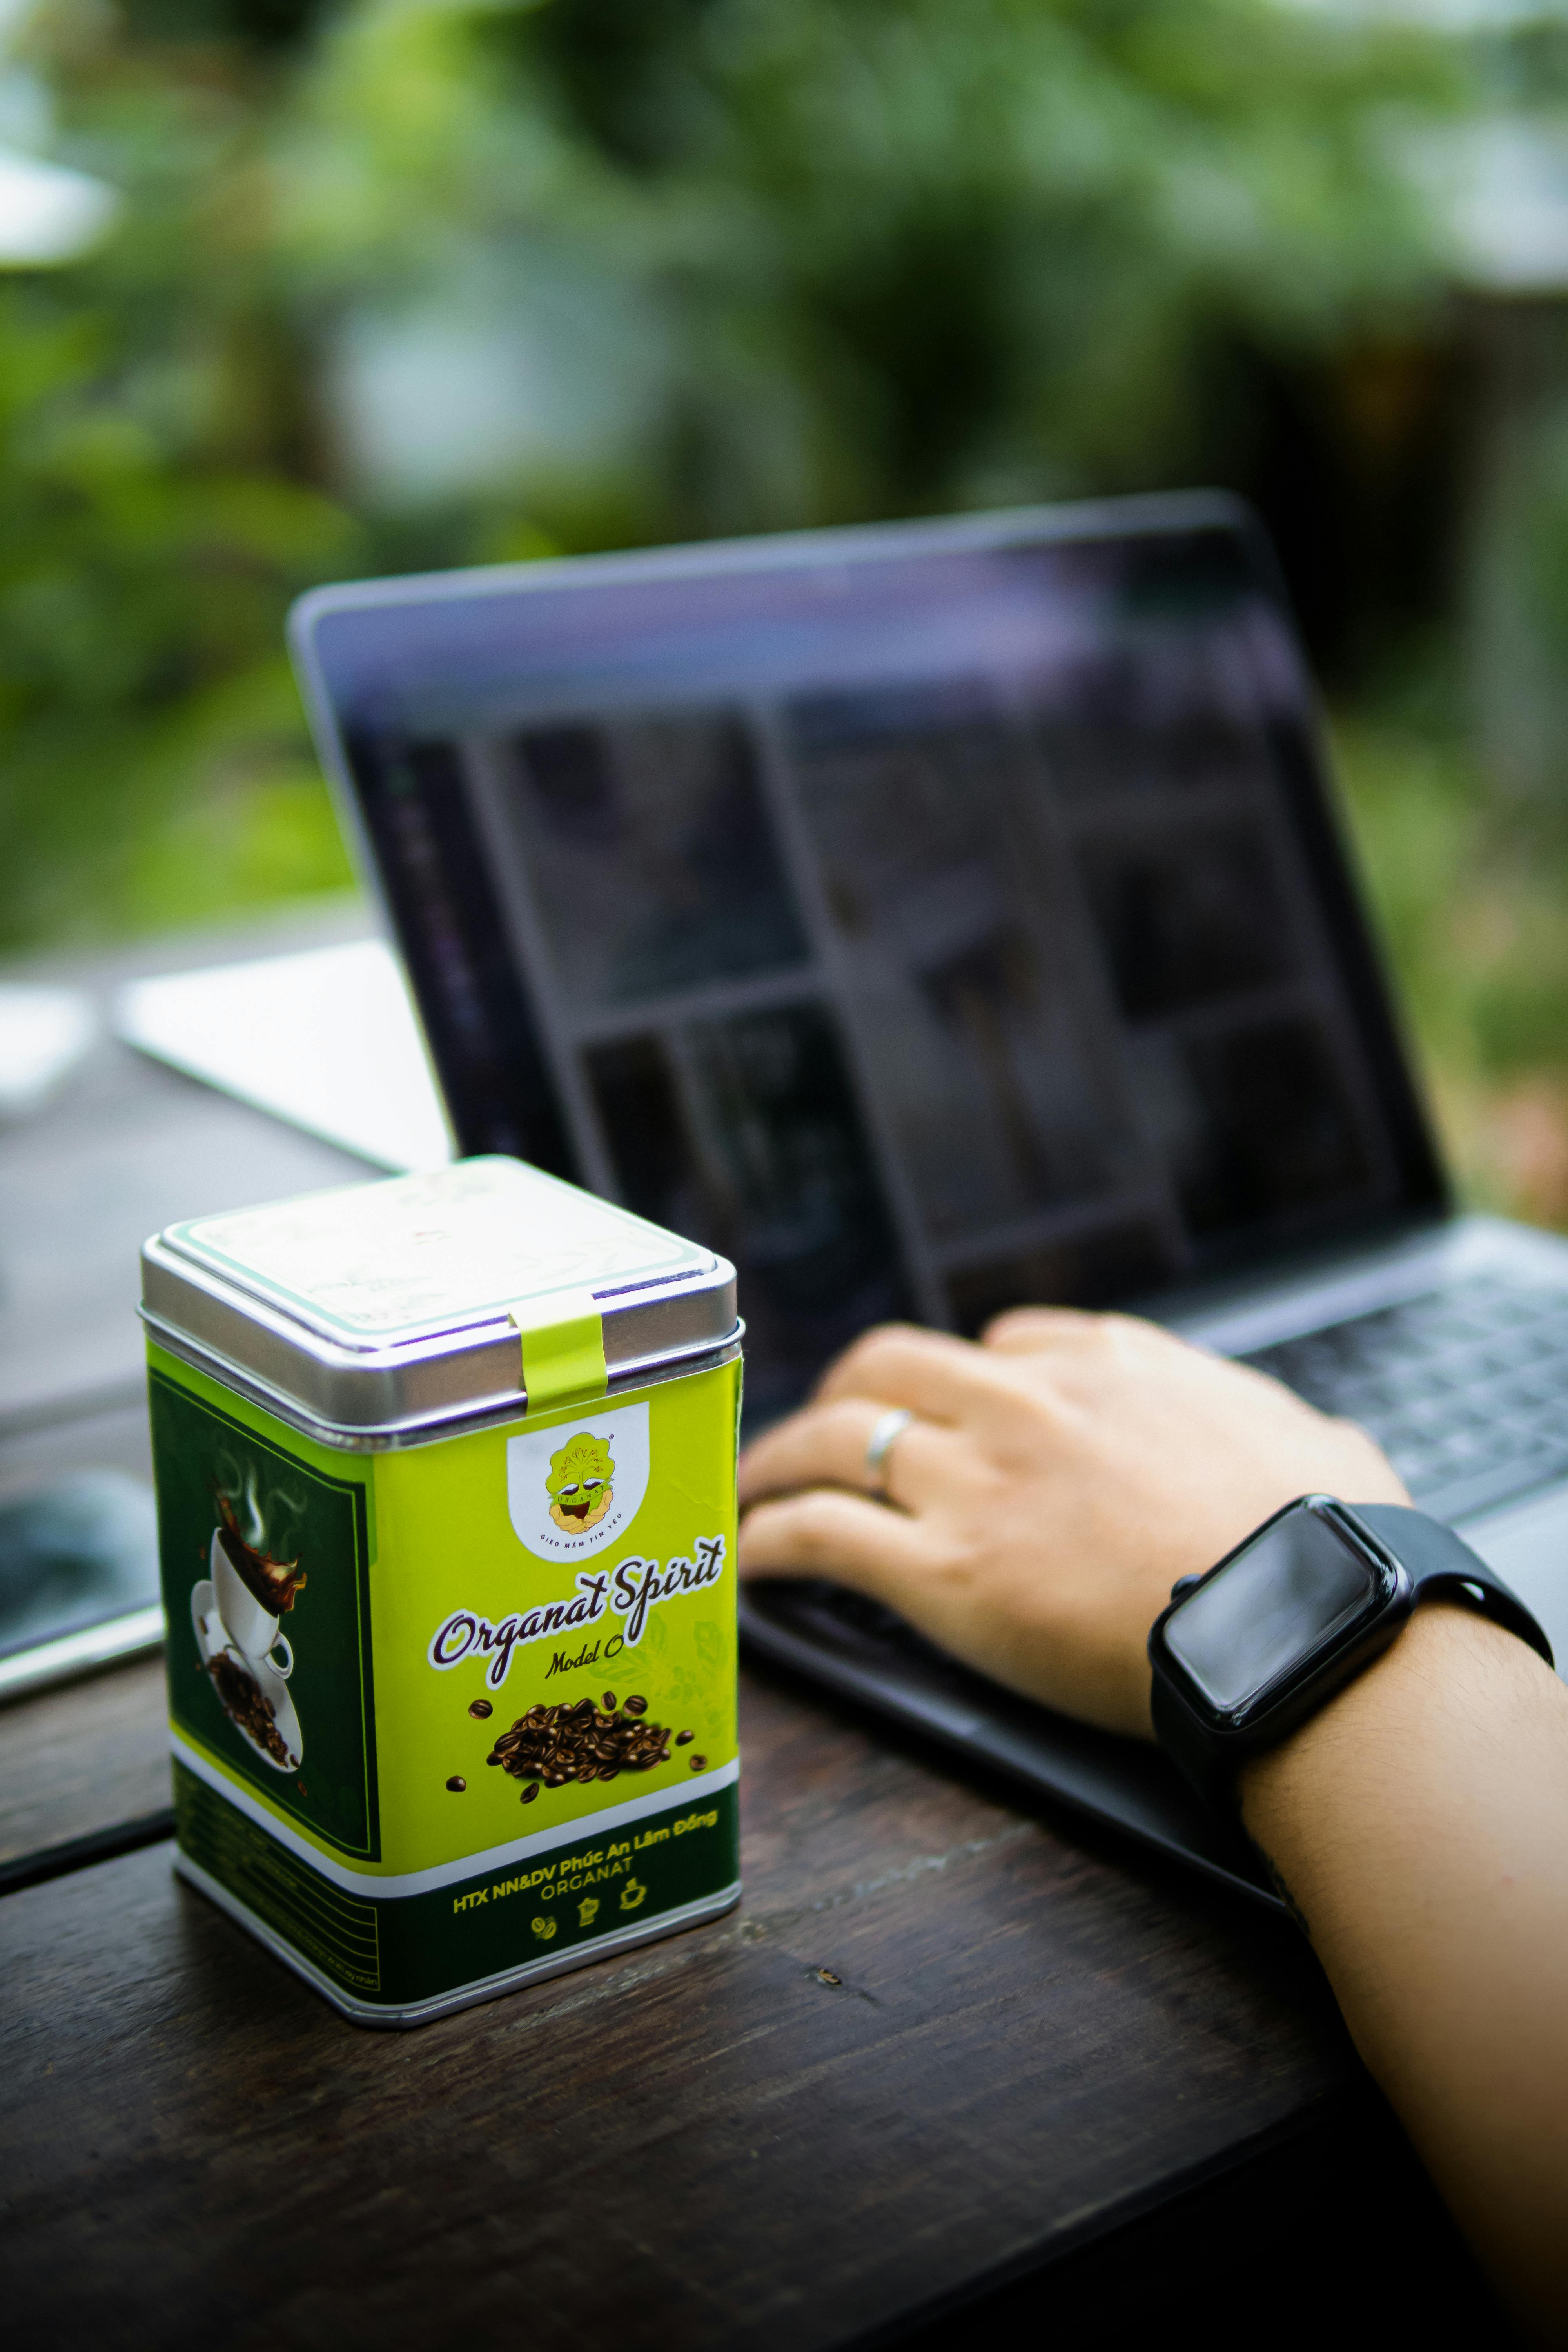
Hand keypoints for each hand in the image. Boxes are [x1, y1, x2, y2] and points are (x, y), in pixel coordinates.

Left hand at [737, 1308, 1408, 1739]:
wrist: (1300, 1617)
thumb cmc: (1323, 1540)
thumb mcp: (1307, 1435)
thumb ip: (1263, 1425)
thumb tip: (1300, 1438)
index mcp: (1111, 1365)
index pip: (1004, 1345)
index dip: (961, 1378)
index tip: (942, 1408)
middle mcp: (1027, 1406)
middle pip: (889, 1367)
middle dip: (841, 1392)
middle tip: (817, 1425)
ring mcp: (978, 1483)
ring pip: (835, 1438)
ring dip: (777, 1458)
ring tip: (746, 1482)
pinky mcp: (946, 1572)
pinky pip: (822, 1535)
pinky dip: (770, 1539)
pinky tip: (745, 1556)